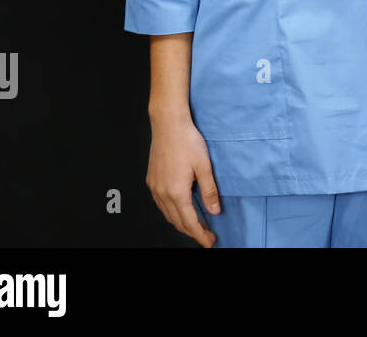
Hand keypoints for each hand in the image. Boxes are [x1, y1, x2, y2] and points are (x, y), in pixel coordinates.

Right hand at [146, 113, 219, 247]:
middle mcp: (162, 193)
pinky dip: (172, 213)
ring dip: (181, 223)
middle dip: (192, 232)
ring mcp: (155, 187)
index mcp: (176, 192)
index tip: (210, 242)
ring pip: (168, 214)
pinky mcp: (152, 180)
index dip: (200, 235)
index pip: (190, 222)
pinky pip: (161, 204)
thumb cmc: (187, 141)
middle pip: (177, 222)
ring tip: (196, 226)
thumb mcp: (204, 166)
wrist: (168, 124)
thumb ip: (209, 191)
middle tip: (207, 237)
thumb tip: (214, 211)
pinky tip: (180, 210)